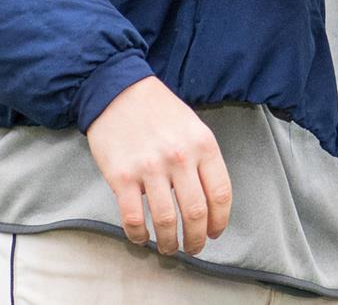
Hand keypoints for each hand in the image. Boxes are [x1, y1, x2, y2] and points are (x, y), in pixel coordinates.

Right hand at [84, 76, 232, 255]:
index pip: (220, 194)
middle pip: (195, 213)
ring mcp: (149, 168)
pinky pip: (133, 218)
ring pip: (166, 221)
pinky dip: (139, 235)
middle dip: (196, 239)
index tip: (214, 232)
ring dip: (169, 243)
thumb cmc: (157, 110)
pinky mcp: (121, 176)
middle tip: (193, 248)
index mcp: (202, 145)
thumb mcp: (192, 126)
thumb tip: (208, 201)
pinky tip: (142, 238)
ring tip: (169, 248)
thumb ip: (202, 160)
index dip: (219, 221)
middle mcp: (179, 157)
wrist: (117, 89)